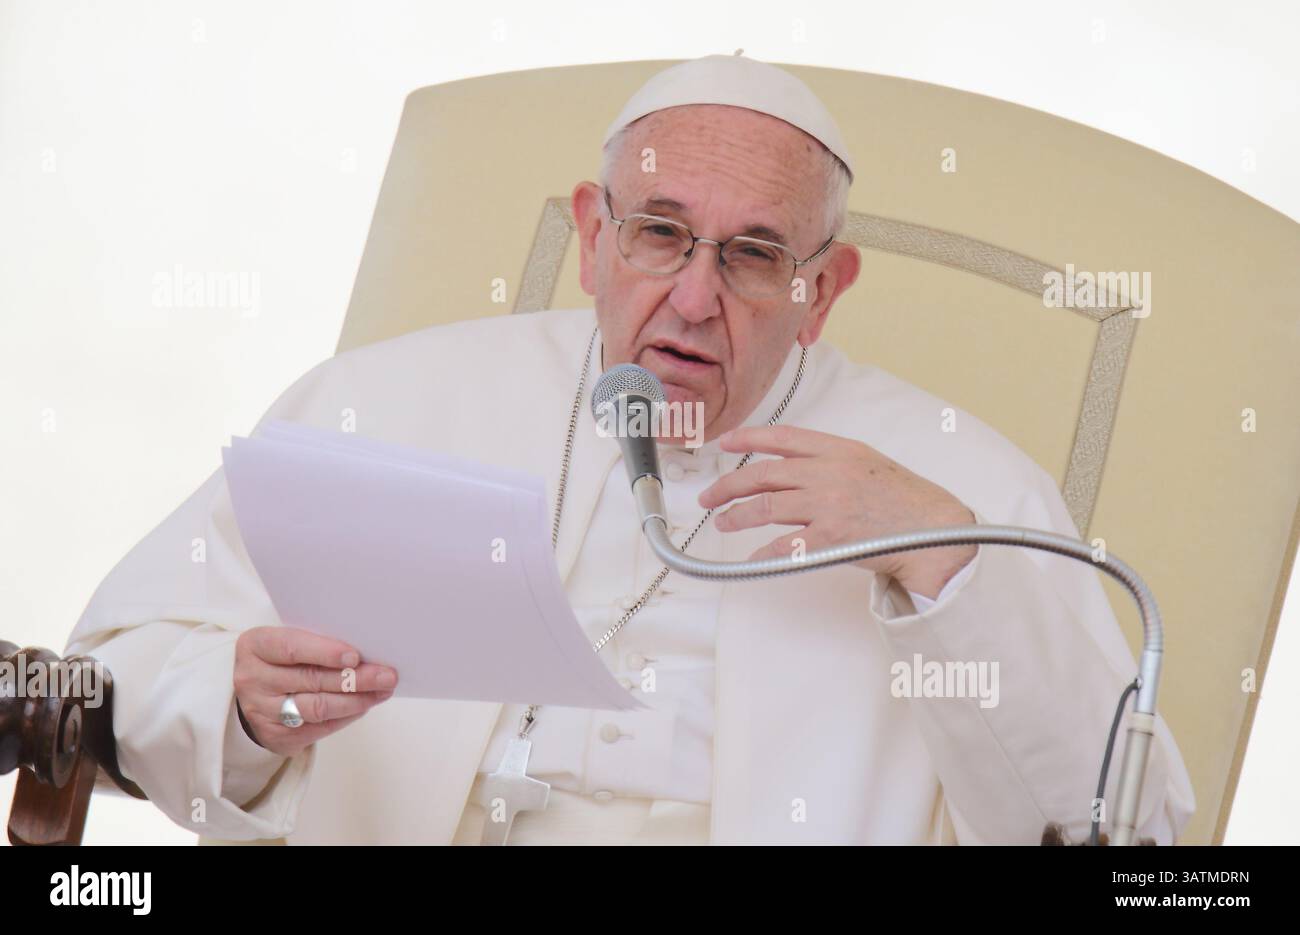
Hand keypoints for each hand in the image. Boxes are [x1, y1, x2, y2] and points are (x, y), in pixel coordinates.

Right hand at [234, 626, 397, 756]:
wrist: (246, 694)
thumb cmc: (278, 659)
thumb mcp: (285, 640)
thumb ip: (315, 641)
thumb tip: (365, 651)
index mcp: (255, 646)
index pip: (291, 648)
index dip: (324, 652)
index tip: (355, 655)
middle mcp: (254, 679)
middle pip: (311, 680)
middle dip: (355, 678)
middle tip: (387, 675)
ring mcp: (263, 711)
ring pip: (317, 707)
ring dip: (357, 700)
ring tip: (383, 691)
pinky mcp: (276, 736)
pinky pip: (319, 727)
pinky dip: (347, 716)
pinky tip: (365, 705)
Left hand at [698, 425, 977, 599]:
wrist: (937, 531)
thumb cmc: (904, 500)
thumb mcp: (867, 463)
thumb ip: (829, 460)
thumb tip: (789, 466)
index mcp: (839, 449)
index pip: (781, 437)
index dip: (747, 438)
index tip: (724, 442)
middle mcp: (829, 473)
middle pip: (763, 474)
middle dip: (728, 484)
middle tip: (709, 495)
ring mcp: (828, 505)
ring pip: (765, 507)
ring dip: (737, 515)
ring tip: (723, 521)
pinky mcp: (831, 538)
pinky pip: (784, 546)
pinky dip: (762, 553)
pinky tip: (750, 557)